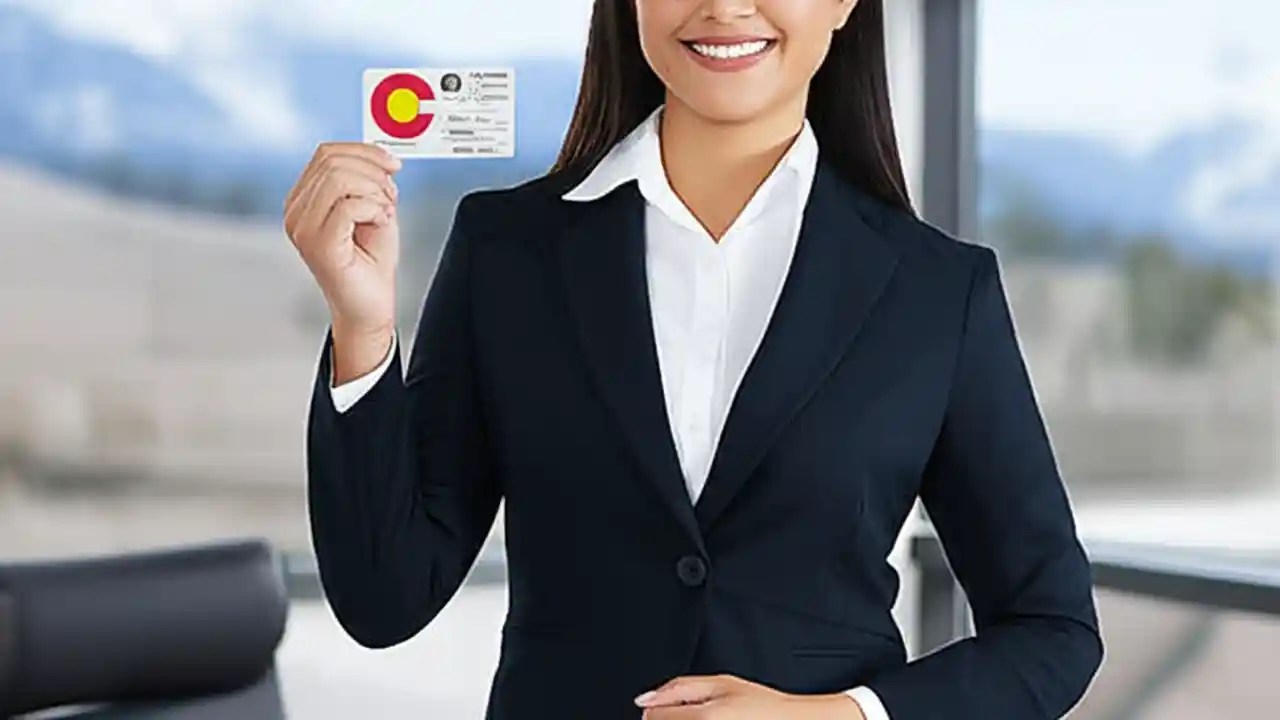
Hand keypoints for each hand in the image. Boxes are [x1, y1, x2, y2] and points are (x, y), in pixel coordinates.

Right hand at [284, 141, 401, 335]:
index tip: (392, 165)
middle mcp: (296, 211)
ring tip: (384, 213)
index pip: (326, 153)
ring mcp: (302, 228)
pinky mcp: (318, 244)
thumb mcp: (372, 208)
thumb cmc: (370, 261)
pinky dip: (375, 209)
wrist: (369, 305)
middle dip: (373, 173)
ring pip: (340, 179)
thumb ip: (369, 180)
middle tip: (390, 196)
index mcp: (304, 199)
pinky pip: (350, 206)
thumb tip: (379, 157)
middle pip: (333, 162)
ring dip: (375, 191)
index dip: (365, 152)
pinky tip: (380, 224)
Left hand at [634, 674, 864, 718]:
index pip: (653, 717)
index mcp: (705, 716)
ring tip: (710, 718)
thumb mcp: (721, 683)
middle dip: (671, 719)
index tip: (673, 709)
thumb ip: (679, 688)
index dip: (660, 709)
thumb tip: (644, 701)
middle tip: (699, 714)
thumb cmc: (762, 705)